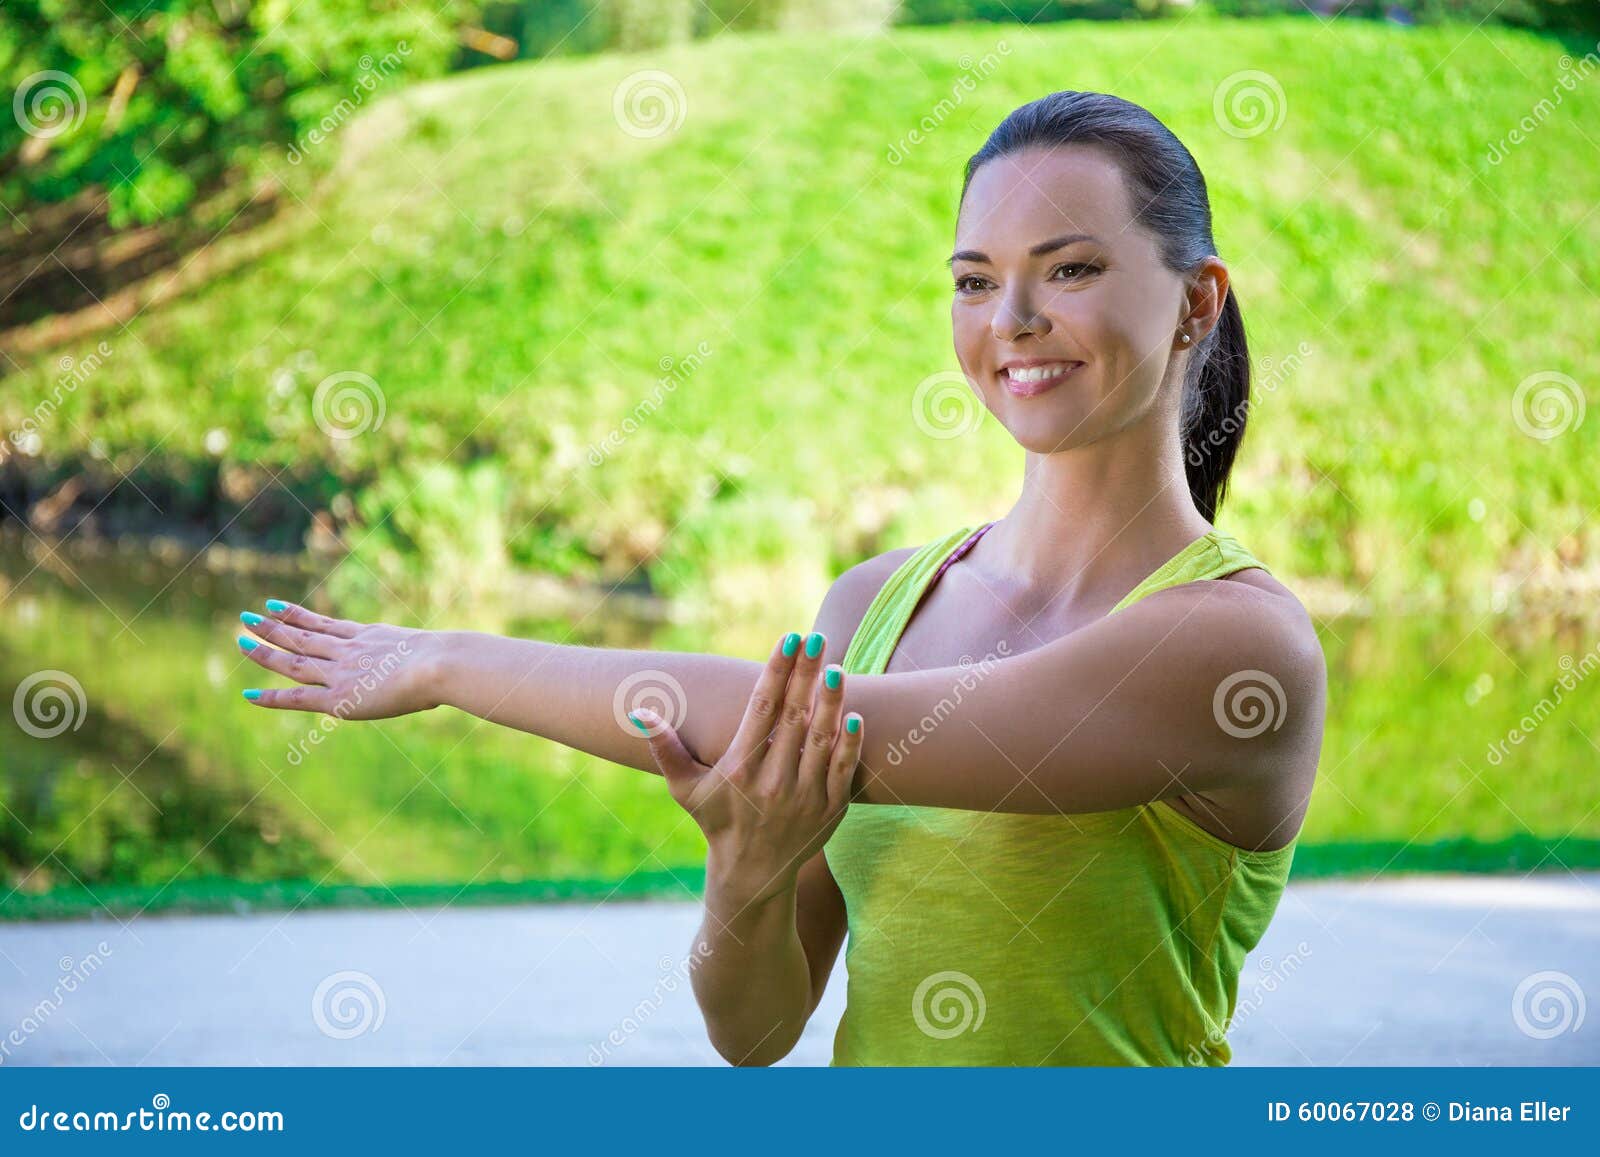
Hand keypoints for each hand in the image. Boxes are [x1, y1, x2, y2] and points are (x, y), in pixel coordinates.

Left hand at [234, 600, 441, 718]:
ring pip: (294, 660)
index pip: (326, 625)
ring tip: (240, 638)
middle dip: (274, 626)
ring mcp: (341, 672)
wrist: (440, 664)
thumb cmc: (450, 660)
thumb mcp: (435, 650)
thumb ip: (428, 657)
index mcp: (370, 637)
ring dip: (265, 650)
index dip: (299, 615)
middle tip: (247, 616)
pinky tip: (249, 696)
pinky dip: (273, 697)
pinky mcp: (339, 698)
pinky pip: (298, 698)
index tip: (275, 604)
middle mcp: (349, 650)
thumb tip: (450, 660)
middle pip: (303, 636)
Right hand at [632, 631, 862, 909]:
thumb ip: (665, 749)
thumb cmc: (716, 820)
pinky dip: (851, 742)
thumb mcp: (685, 788)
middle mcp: (774, 781)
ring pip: (822, 738)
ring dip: (832, 701)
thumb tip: (640, 713)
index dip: (777, 671)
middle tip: (817, 637)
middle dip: (806, 673)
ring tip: (837, 667)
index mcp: (740, 768)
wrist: (752, 874)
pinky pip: (844, 769)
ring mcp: (805, 795)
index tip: (789, 638)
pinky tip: (855, 713)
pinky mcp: (830, 808)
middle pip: (795, 716)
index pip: (762, 709)